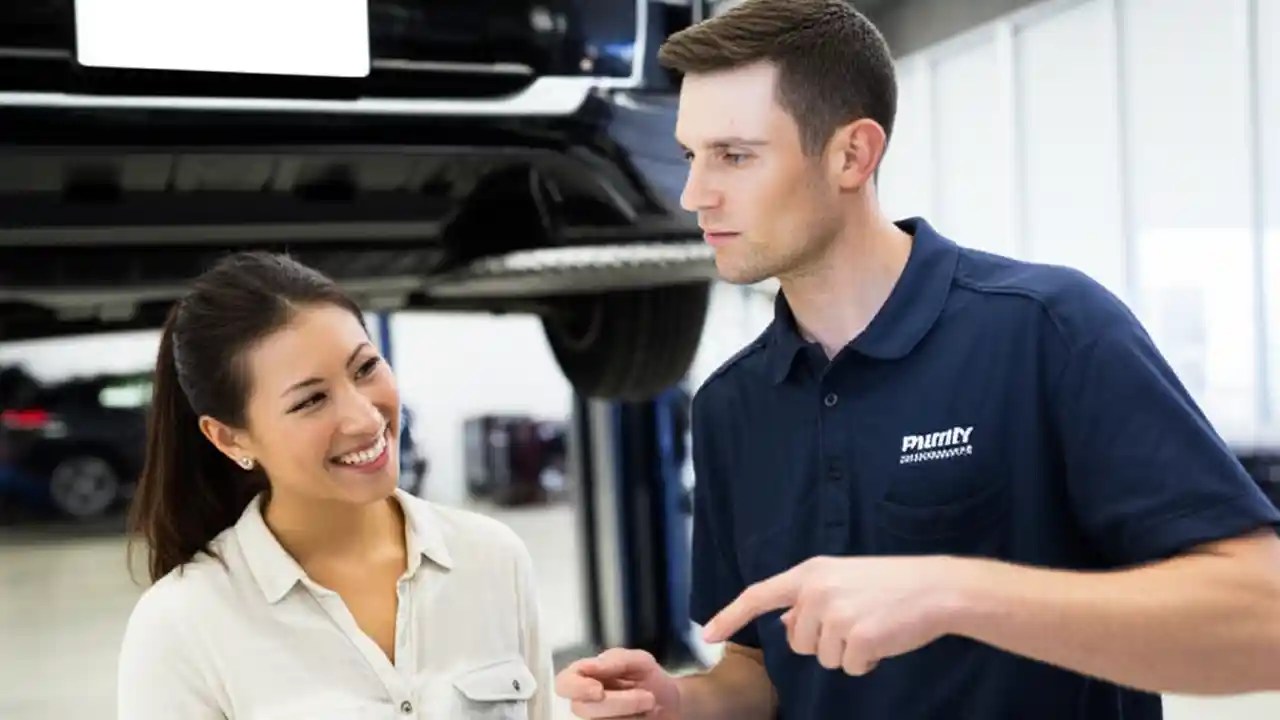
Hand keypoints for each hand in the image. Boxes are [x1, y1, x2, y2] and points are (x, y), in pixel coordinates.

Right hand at [555, 648, 680, 718]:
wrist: (669, 702)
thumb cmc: (648, 678)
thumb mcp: (639, 661)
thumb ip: (615, 660)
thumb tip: (589, 665)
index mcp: (585, 676)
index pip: (564, 683)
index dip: (576, 688)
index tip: (599, 690)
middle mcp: (584, 702)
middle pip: (583, 709)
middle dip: (619, 703)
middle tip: (648, 697)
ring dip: (630, 715)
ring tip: (650, 704)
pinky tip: (643, 717)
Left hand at [701, 555, 968, 675]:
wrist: (935, 588)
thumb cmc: (890, 584)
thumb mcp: (842, 580)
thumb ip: (809, 600)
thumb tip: (787, 625)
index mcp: (810, 572)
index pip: (759, 595)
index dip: (731, 615)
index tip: (707, 634)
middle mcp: (816, 591)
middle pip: (798, 643)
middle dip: (824, 642)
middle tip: (856, 620)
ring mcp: (837, 614)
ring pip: (824, 659)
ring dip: (848, 653)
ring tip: (873, 625)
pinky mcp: (859, 637)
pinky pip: (850, 668)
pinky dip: (867, 662)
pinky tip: (884, 639)